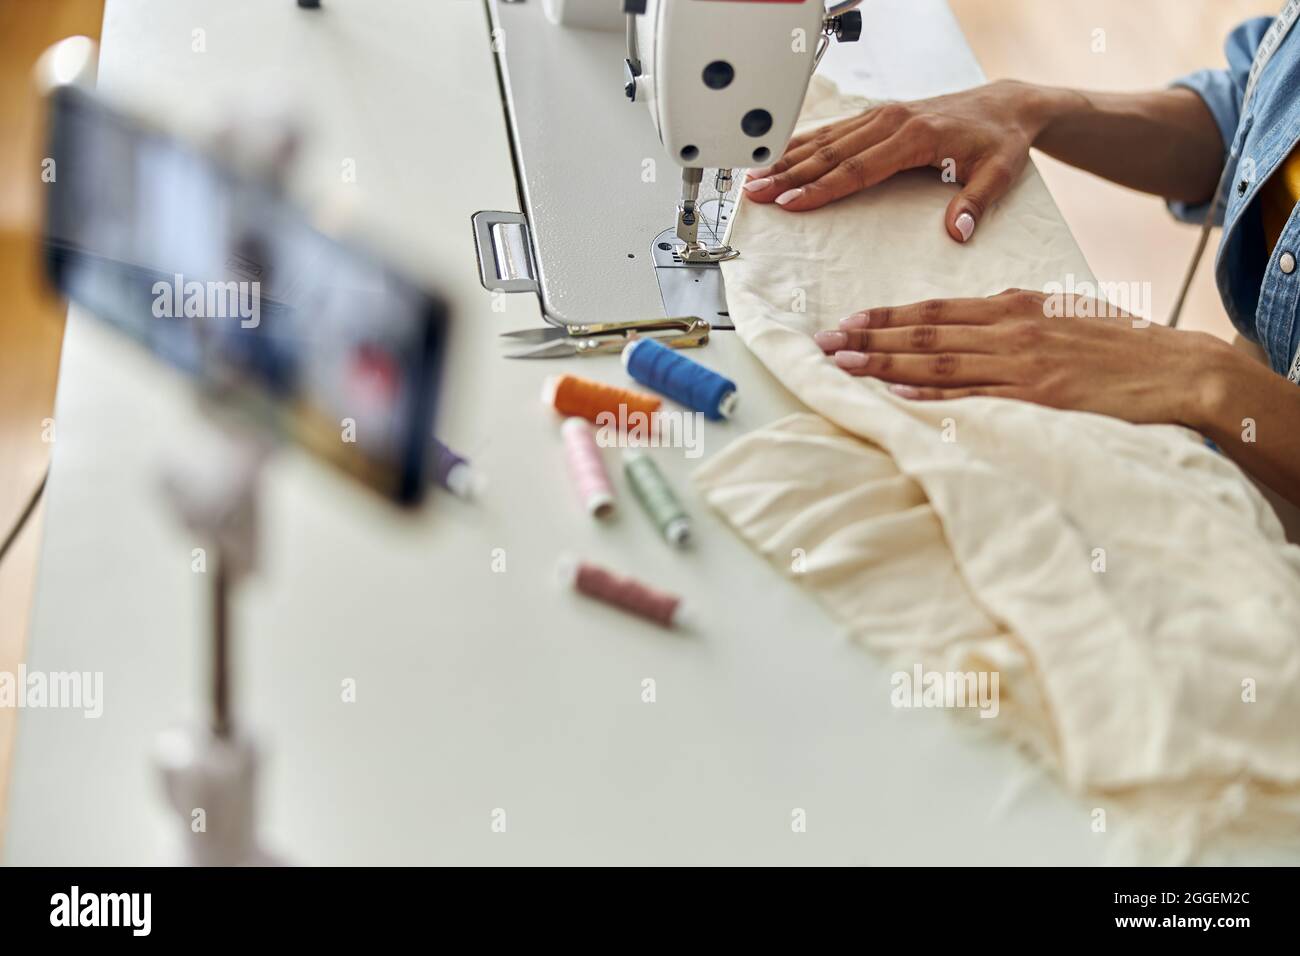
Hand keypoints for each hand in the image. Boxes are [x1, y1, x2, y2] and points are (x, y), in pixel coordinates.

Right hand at [743, 81, 1060, 242]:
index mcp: (915, 136)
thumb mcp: (999, 173)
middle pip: (830, 153)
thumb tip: (958, 231)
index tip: (791, 202)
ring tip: (754, 176)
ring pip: (825, 139)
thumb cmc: (1000, 140)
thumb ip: (977, 202)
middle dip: (788, 174)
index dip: (821, 188)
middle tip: (755, 193)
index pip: (858, 169)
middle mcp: (892, 121)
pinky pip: (834, 130)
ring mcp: (882, 115)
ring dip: (787, 158)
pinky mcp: (879, 116)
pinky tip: (780, 155)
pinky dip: (803, 143)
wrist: (1006, 106)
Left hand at [811, 289, 1229, 427]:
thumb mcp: (1061, 314)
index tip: (847, 321)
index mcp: (1014, 305)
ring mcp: (1021, 364)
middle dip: (868, 339)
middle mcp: (1010, 328)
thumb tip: (970, 327)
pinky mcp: (1037, 398)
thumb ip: (1013, 318)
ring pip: (938, 363)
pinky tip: (896, 396)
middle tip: (823, 344)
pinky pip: (973, 397)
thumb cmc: (1118, 344)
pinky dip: (931, 397)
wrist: (1175, 368)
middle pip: (925, 334)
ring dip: (884, 365)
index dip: (886, 317)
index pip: (935, 311)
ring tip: (841, 367)